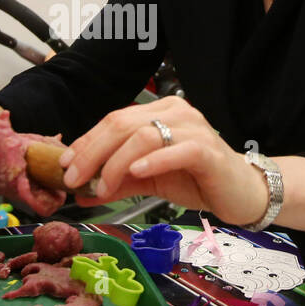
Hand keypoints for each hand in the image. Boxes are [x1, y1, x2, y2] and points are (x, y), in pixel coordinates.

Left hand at [60, 96, 268, 224]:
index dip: (85, 141)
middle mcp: (174, 112)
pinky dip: (152, 161)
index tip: (64, 165)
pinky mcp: (207, 150)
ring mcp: (192, 128)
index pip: (113, 120)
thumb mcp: (147, 181)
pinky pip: (175, 150)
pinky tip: (136, 173)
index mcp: (158, 112)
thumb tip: (80, 191)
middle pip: (122, 124)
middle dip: (91, 152)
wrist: (241, 193)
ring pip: (143, 136)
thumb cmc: (195, 180)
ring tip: (102, 186)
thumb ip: (116, 182)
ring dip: (115, 163)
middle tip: (73, 178)